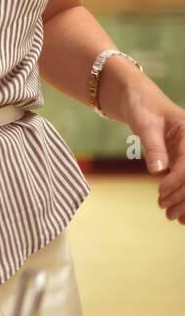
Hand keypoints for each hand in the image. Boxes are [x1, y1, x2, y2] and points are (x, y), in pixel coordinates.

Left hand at [99, 60, 184, 223]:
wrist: (136, 98)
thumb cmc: (141, 106)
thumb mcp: (145, 124)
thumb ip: (154, 147)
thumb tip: (158, 171)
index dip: (178, 181)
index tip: (161, 192)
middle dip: (184, 197)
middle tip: (167, 212)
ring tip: (171, 217)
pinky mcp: (183, 159)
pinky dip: (183, 197)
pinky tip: (180, 216)